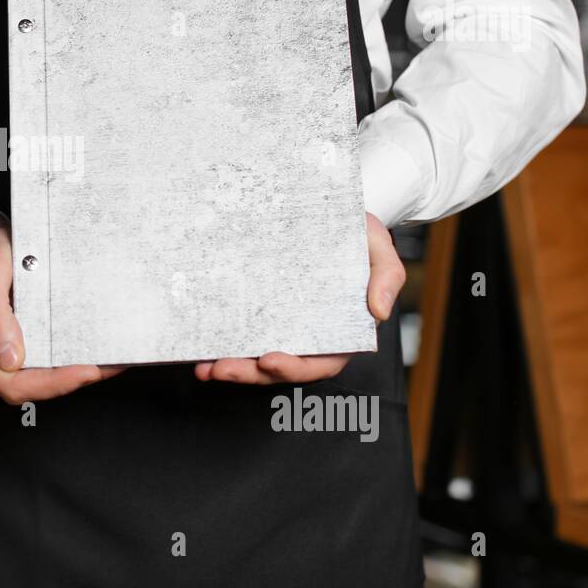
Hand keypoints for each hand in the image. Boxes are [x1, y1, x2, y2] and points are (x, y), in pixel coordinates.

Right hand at [0, 211, 123, 403]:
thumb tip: (9, 359)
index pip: (10, 381)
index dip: (51, 382)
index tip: (86, 370)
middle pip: (26, 387)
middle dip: (68, 380)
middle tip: (106, 367)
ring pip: (35, 380)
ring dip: (70, 374)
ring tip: (107, 363)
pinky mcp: (11, 349)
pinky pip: (38, 365)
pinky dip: (65, 363)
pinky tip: (90, 354)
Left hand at [194, 212, 403, 384]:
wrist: (329, 213)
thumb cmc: (358, 234)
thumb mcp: (379, 247)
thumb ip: (387, 276)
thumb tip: (380, 310)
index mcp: (341, 331)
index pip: (321, 362)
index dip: (295, 368)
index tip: (270, 360)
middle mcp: (308, 335)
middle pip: (280, 367)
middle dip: (250, 373)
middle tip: (222, 368)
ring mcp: (280, 325)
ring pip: (255, 359)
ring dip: (231, 368)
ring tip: (204, 367)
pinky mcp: (259, 312)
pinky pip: (240, 334)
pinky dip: (220, 344)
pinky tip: (200, 347)